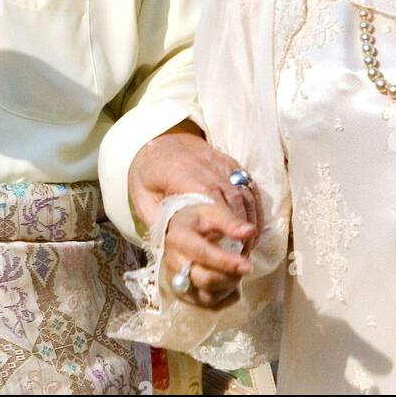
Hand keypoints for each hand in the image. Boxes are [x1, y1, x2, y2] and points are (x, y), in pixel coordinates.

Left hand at [128, 124, 262, 239]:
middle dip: (243, 225)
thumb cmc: (148, 174)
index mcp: (178, 172)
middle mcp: (204, 164)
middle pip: (231, 194)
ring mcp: (220, 161)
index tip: (244, 235)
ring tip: (248, 247)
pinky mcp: (230, 162)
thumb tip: (177, 249)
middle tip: (245, 256)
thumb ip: (160, 222)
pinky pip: (247, 185)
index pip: (208, 195)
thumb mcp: (142, 198)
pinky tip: (252, 228)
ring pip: (243, 190)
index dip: (228, 217)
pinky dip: (253, 207)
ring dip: (250, 219)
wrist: (158, 140)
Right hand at [162, 201, 253, 308]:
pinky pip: (210, 306)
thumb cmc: (198, 221)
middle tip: (246, 266)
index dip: (225, 262)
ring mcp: (177, 282)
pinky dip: (227, 298)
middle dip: (231, 276)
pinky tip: (231, 283)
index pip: (202, 253)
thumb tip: (251, 232)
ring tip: (237, 272)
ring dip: (230, 287)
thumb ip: (230, 223)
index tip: (247, 265)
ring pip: (208, 297)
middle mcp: (174, 263)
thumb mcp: (212, 213)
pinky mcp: (184, 296)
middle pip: (204, 279)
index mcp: (179, 238)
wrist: (177, 232)